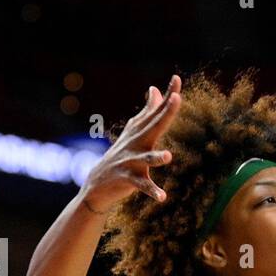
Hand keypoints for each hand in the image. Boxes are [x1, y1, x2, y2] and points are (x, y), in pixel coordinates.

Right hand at [80, 74, 181, 212]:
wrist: (97, 183)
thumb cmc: (122, 155)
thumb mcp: (135, 132)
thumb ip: (148, 112)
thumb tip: (154, 89)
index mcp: (141, 132)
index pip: (156, 111)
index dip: (168, 95)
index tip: (178, 78)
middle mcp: (137, 143)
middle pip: (153, 126)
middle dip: (165, 112)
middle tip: (177, 98)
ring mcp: (132, 160)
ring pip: (146, 158)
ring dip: (156, 157)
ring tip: (168, 156)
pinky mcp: (129, 179)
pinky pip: (142, 185)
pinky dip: (152, 191)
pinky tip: (163, 197)